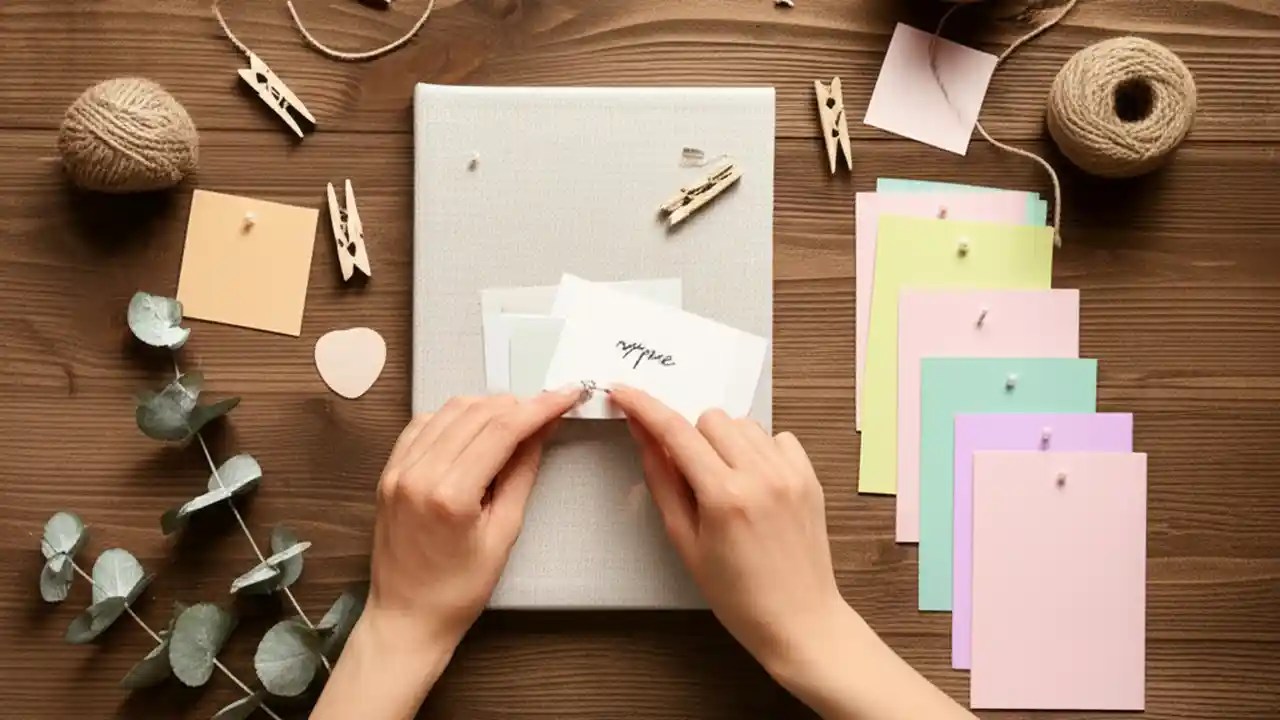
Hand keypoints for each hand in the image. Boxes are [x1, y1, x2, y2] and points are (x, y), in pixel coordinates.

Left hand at [364, 389, 580, 652]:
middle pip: (476, 413)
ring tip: (517, 418)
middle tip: (548, 408)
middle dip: (517, 404)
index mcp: (449, 494)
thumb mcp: (503, 534)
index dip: (539, 407)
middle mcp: (417, 473)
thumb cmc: (457, 590)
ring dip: (486, 406)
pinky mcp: (388, 471)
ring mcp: (397, 470)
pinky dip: (453, 417)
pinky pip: (423, 424)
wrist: (406, 616)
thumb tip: (540, 431)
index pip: (501, 430)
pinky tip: (475, 427)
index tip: (566, 395)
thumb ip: (521, 474)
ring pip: (448, 411)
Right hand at [609, 386, 845, 676]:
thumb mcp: (685, 541)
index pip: (675, 432)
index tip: (624, 392)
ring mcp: (790, 473)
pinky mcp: (809, 476)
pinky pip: (776, 436)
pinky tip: (755, 482)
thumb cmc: (737, 593)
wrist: (799, 619)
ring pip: (743, 423)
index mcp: (724, 496)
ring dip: (725, 442)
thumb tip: (642, 435)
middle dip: (692, 437)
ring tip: (725, 483)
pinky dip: (759, 450)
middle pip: (710, 418)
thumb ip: (662, 481)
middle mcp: (761, 475)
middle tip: (692, 476)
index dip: (644, 407)